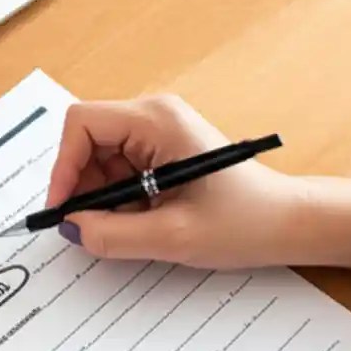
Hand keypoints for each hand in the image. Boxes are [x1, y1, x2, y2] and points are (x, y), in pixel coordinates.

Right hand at [46, 96, 306, 269]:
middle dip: (83, 185)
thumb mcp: (173, 235)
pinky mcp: (162, 148)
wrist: (288, 222)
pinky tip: (143, 218)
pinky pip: (120, 168)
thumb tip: (71, 228)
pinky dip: (120, 197)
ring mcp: (158, 130)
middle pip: (88, 140)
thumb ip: (112, 234)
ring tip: (131, 225)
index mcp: (156, 120)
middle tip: (92, 225)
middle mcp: (154, 115)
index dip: (64, 165)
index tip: (63, 207)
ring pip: (101, 157)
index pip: (82, 123)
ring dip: (103, 195)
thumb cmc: (247, 220)